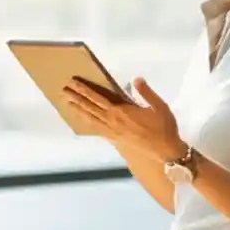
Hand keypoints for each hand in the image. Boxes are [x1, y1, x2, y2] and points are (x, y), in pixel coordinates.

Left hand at [63, 77, 186, 161]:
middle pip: (90, 108)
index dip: (84, 89)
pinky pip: (97, 130)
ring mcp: (112, 132)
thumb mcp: (159, 106)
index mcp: (121, 111)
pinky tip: (84, 120)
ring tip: (68, 103)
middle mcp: (113, 122)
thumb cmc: (164, 128)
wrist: (165, 151)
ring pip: (91, 119)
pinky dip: (88, 123)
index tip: (73, 82)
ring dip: (79, 110)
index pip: (98, 97)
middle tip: (63, 90)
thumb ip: (146, 92)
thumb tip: (136, 78)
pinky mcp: (115, 140)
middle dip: (76, 98)